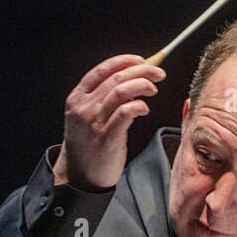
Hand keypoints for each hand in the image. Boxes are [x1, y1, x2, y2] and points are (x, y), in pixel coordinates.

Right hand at [54, 54, 165, 190]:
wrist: (79, 176)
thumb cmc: (88, 145)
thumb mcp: (87, 116)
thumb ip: (102, 98)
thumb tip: (130, 80)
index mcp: (77, 98)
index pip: (102, 70)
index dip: (124, 62)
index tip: (142, 60)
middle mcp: (84, 107)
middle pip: (116, 78)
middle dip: (141, 70)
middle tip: (158, 73)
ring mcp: (94, 122)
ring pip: (121, 91)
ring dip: (142, 85)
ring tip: (153, 88)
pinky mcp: (106, 137)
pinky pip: (126, 112)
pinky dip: (139, 105)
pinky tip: (145, 108)